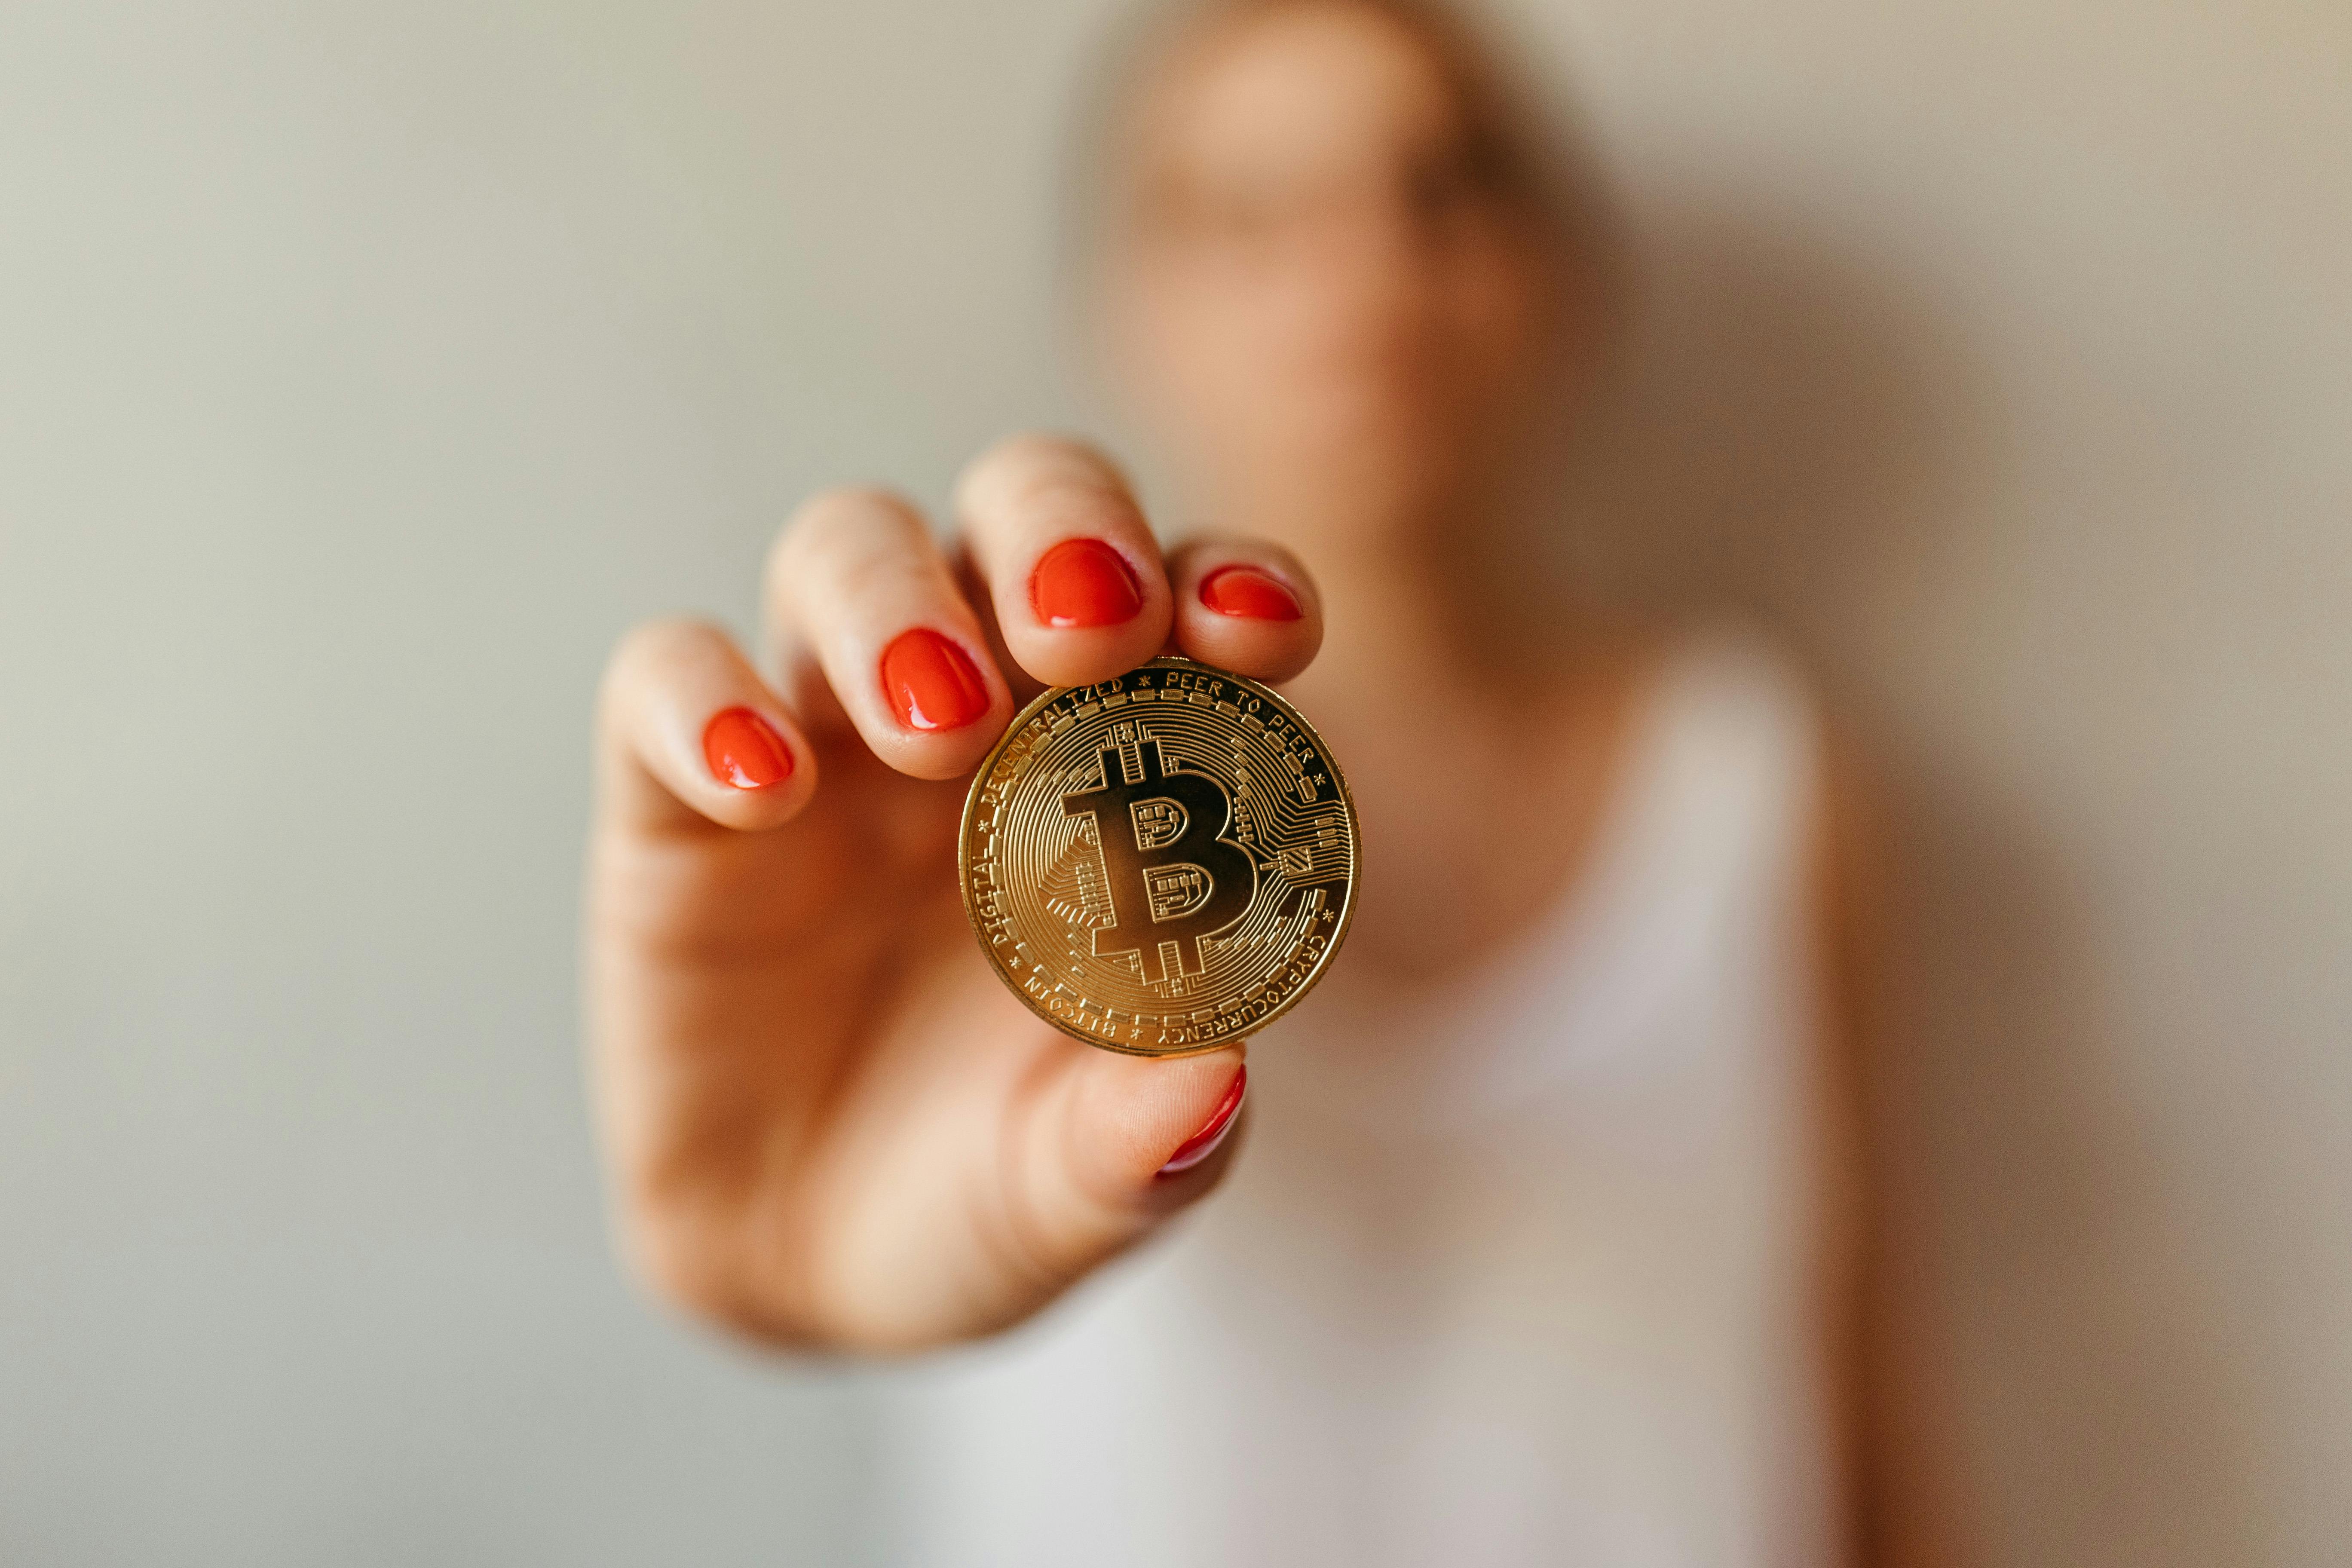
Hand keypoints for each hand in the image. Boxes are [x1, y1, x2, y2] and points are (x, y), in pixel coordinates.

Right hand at [585, 436, 1322, 1351]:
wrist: (811, 1264)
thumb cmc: (985, 1185)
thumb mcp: (1076, 1190)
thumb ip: (1146, 1144)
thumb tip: (1215, 1077)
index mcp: (1124, 761)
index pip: (1191, 610)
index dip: (1231, 588)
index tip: (1264, 639)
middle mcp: (987, 707)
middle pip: (1023, 511)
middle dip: (1066, 535)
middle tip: (1089, 628)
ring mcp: (828, 735)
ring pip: (848, 549)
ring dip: (898, 605)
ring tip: (937, 724)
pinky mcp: (677, 796)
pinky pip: (663, 682)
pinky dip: (705, 702)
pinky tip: (761, 786)